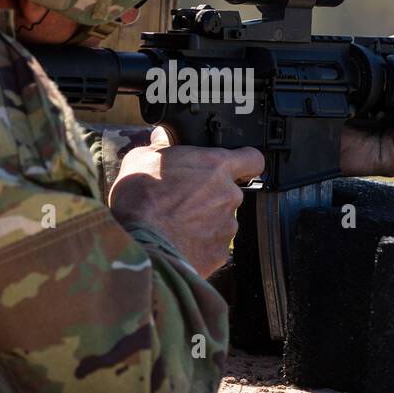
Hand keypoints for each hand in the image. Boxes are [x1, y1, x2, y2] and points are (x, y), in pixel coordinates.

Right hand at [108, 127, 264, 276]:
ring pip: (221, 222)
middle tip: (183, 202)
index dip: (246, 163)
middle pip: (229, 194)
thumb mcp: (141, 159)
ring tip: (175, 226)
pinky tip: (177, 244)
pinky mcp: (219, 254)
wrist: (140, 244)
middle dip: (211, 198)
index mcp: (216, 166)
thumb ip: (159, 147)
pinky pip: (212, 247)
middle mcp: (229, 195)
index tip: (238, 168)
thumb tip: (161, 138)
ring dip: (204, 223)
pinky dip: (199, 247)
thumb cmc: (140, 199)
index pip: (253, 159)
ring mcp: (227, 227)